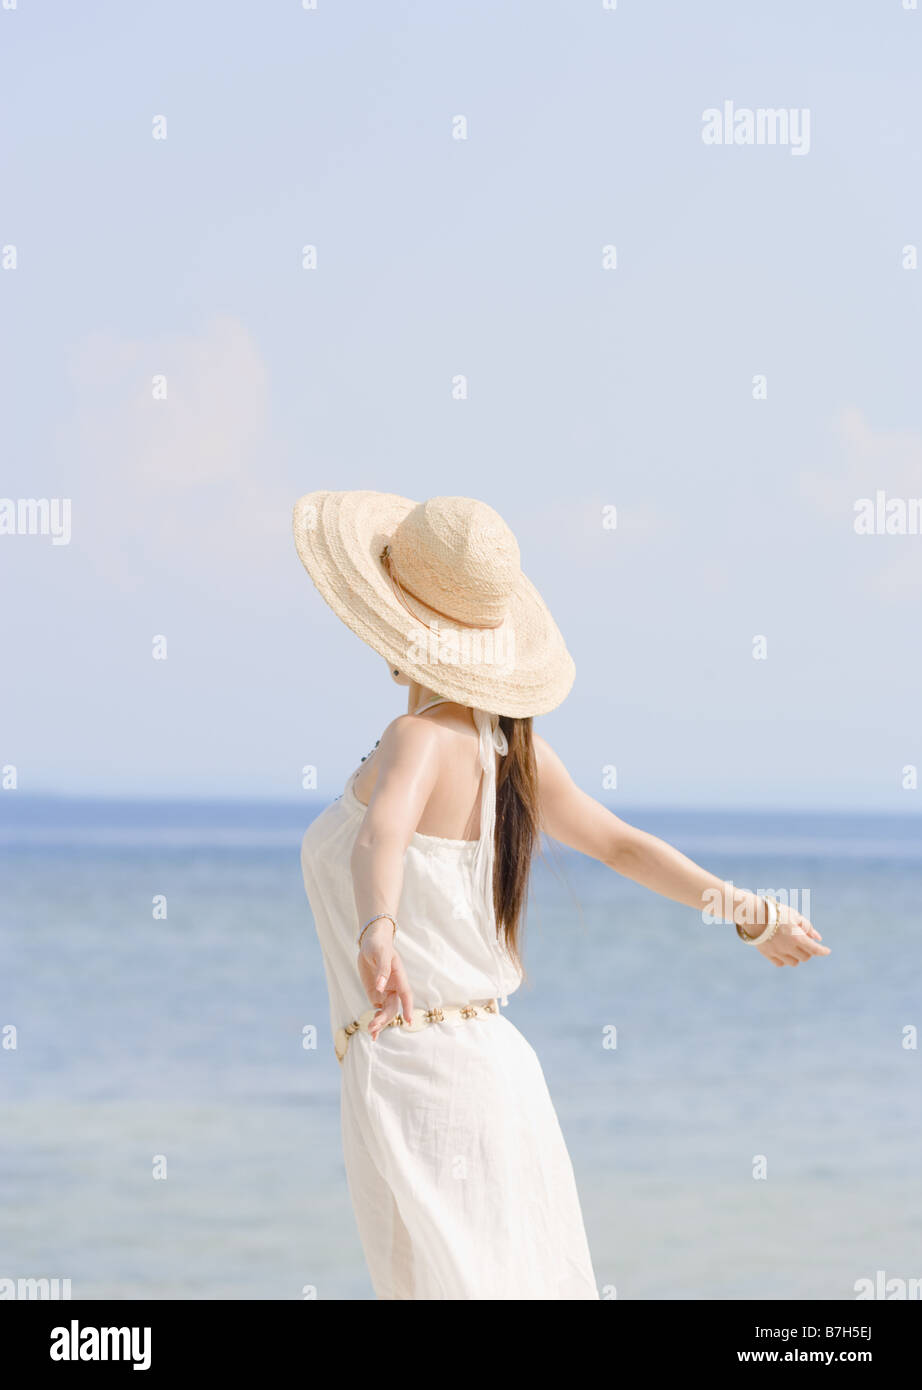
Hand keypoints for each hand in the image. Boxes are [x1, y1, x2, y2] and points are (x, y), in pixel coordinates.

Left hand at [357, 920, 413, 1037]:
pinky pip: (378, 1011)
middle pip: (393, 1007)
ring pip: (386, 1012)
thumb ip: (382, 970)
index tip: (409, 1021)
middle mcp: (394, 987)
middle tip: (373, 1027)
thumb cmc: (379, 946)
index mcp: (399, 977)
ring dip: (380, 1023)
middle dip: (385, 1018)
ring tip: (371, 1031)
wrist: (371, 943)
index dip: (408, 1007)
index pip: (406, 994)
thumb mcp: (381, 953)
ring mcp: (385, 992)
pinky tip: (372, 1033)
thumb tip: (380, 987)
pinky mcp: (376, 995)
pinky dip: (376, 1022)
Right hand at [756, 903, 830, 967]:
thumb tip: (818, 938)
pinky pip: (780, 963)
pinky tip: (783, 952)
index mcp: (798, 938)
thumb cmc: (776, 912)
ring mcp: (778, 953)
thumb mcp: (794, 915)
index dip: (823, 951)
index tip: (827, 951)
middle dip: (808, 951)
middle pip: (805, 957)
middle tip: (805, 943)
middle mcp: (789, 948)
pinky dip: (784, 960)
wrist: (753, 915)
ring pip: (794, 962)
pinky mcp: (768, 955)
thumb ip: (807, 927)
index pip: (815, 950)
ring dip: (797, 957)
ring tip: (793, 947)